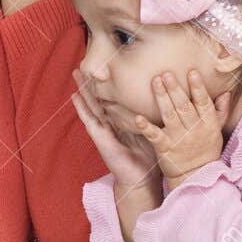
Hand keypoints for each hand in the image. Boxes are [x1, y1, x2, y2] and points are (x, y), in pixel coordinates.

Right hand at [70, 68, 158, 190]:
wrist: (140, 179)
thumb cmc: (148, 157)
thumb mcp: (152, 130)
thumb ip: (153, 115)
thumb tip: (167, 95)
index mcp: (123, 120)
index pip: (115, 98)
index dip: (110, 83)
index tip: (108, 66)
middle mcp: (111, 123)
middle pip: (100, 98)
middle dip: (93, 81)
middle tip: (86, 62)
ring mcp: (104, 130)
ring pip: (91, 105)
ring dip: (83, 89)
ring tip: (76, 73)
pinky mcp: (100, 138)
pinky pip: (89, 120)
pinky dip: (81, 108)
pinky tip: (74, 97)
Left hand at [131, 70, 231, 186]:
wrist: (195, 175)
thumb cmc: (206, 149)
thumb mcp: (217, 130)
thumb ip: (221, 110)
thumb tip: (226, 92)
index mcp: (208, 123)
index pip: (204, 102)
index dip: (198, 88)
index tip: (192, 72)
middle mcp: (194, 130)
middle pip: (184, 106)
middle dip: (175, 89)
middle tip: (167, 73)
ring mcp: (178, 139)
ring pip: (170, 116)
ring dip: (162, 98)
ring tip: (156, 82)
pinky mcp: (164, 148)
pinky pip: (155, 136)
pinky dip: (146, 127)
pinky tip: (139, 118)